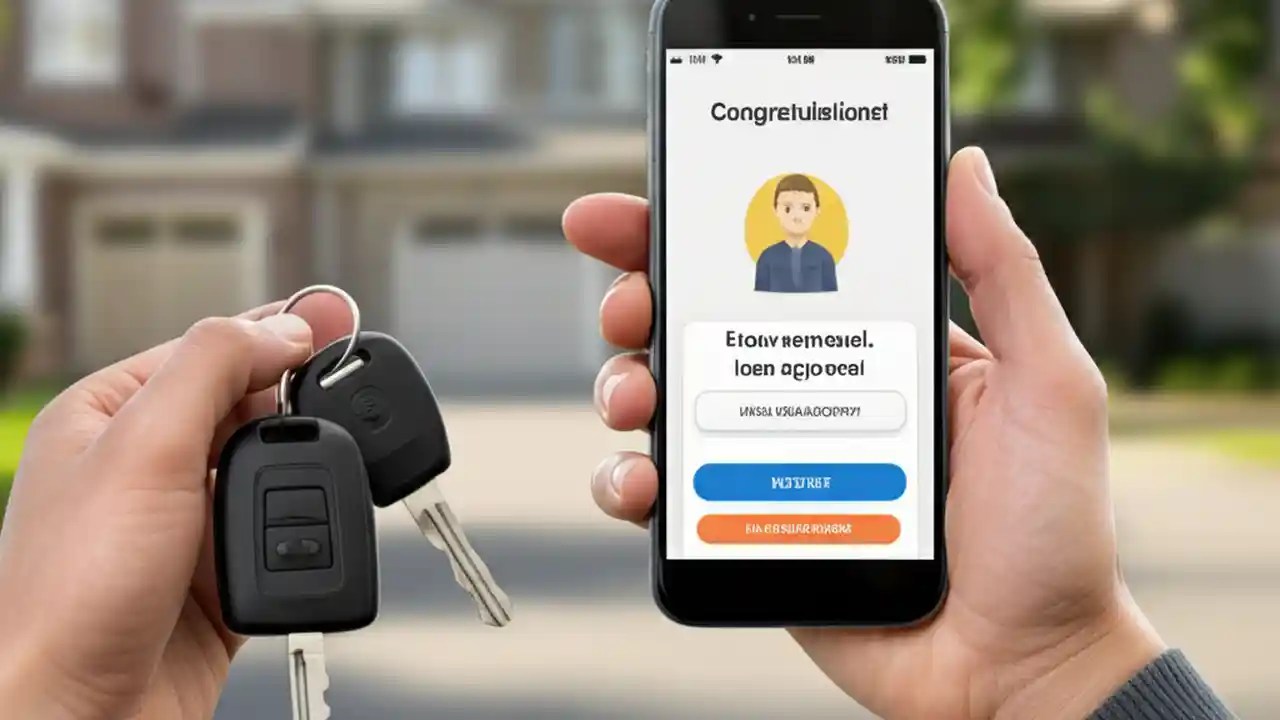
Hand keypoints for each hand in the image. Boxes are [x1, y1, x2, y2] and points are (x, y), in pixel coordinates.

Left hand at [0, 298, 353, 718]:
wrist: (76, 718)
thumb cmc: (71, 595)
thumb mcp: (144, 448)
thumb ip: (215, 370)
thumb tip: (285, 327)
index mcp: (106, 417)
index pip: (206, 350)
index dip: (276, 331)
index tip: (339, 318)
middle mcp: (143, 468)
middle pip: (246, 409)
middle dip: (300, 398)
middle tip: (356, 384)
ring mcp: (182, 528)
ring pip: (270, 474)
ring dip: (305, 471)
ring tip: (340, 458)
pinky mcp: (217, 584)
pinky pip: (280, 540)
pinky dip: (306, 533)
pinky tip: (318, 527)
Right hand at [564, 147, 1165, 719]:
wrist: (1019, 667)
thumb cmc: (1051, 531)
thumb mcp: (1045, 384)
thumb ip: (1005, 274)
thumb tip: (965, 169)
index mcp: (872, 345)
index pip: (773, 266)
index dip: (696, 230)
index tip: (633, 211)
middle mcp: (810, 394)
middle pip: (695, 323)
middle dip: (638, 296)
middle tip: (629, 302)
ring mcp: (770, 463)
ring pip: (663, 402)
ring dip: (622, 383)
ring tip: (635, 397)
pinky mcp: (743, 531)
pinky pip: (664, 497)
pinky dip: (627, 481)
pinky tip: (641, 482)